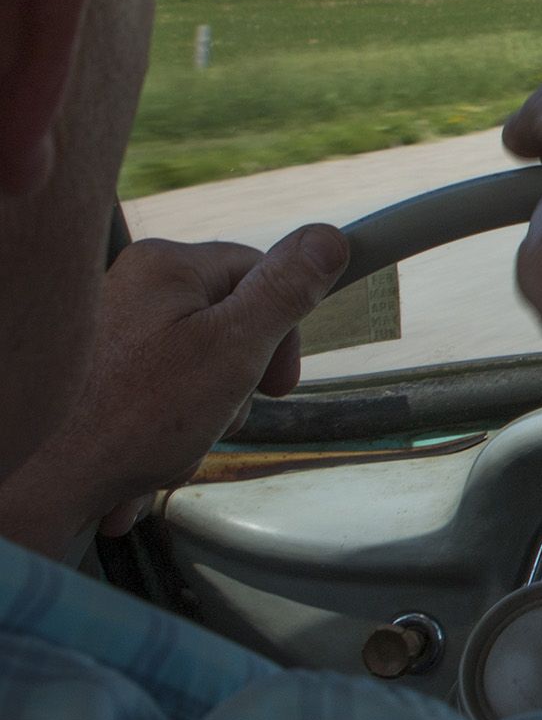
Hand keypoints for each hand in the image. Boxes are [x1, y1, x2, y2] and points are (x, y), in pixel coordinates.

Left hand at [0, 224, 345, 556]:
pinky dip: (157, 434)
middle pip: (226, 326)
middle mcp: (132, 286)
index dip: (281, 333)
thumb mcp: (233, 348)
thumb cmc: (131, 417)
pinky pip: (150, 394)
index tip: (278, 384)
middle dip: (231, 388)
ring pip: (191, 368)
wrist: (37, 481)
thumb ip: (285, 292)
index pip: (259, 275)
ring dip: (196, 421)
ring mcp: (109, 330)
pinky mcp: (94, 373)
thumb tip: (327, 238)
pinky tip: (143, 462)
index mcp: (167, 266)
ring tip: (169, 449)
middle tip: (215, 420)